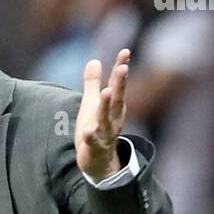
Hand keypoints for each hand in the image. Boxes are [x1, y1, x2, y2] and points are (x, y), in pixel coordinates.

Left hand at [75, 48, 129, 182]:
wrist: (98, 162)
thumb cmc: (96, 129)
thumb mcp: (92, 104)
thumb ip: (92, 83)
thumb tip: (94, 60)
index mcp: (113, 106)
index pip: (117, 84)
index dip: (120, 67)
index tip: (125, 51)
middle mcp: (113, 118)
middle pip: (117, 99)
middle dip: (120, 83)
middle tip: (124, 67)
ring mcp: (105, 133)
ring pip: (106, 119)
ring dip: (107, 105)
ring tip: (107, 91)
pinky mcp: (95, 148)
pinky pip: (94, 142)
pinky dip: (91, 136)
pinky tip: (88, 130)